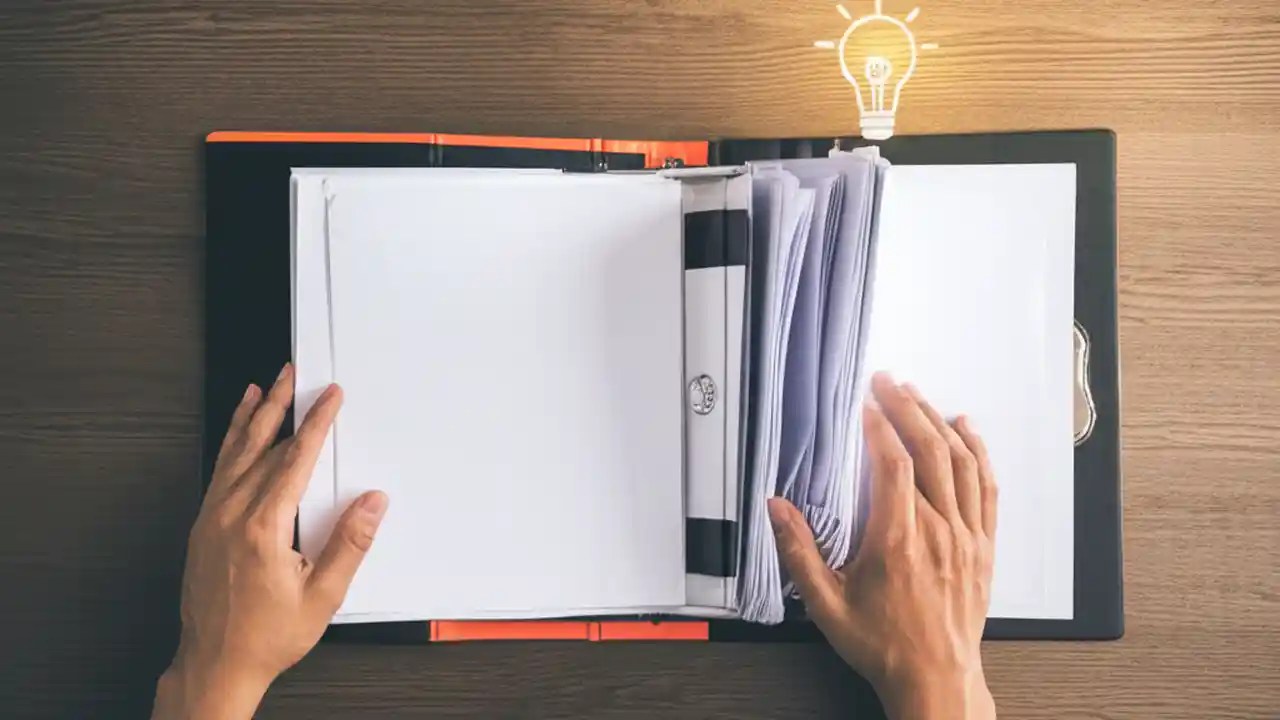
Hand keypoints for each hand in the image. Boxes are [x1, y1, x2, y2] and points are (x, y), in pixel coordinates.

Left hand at [153, 365, 388, 719]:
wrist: (216, 665)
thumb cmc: (266, 636)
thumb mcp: (322, 596)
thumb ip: (349, 544)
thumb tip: (372, 503)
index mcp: (262, 529)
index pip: (295, 461)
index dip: (316, 424)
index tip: (329, 398)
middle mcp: (231, 516)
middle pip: (262, 447)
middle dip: (283, 406)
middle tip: (295, 375)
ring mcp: (212, 520)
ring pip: (234, 455)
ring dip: (251, 417)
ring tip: (263, 388)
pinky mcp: (202, 528)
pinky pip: (218, 473)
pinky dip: (229, 445)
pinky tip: (235, 434)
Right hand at [769, 372, 997, 719]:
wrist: (935, 678)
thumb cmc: (881, 644)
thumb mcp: (826, 605)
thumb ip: (798, 553)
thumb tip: (776, 509)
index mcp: (897, 542)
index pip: (893, 465)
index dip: (879, 427)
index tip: (863, 406)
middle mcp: (937, 531)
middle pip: (928, 451)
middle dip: (906, 408)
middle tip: (887, 382)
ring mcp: (966, 536)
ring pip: (960, 462)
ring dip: (938, 422)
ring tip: (917, 395)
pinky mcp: (983, 544)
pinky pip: (986, 487)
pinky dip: (978, 452)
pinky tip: (966, 429)